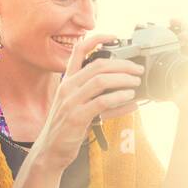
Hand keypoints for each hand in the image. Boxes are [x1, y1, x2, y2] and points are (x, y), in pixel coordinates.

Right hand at [34, 31, 144, 171]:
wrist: (50, 151)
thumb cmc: (67, 129)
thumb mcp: (78, 107)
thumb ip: (98, 96)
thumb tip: (126, 92)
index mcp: (67, 81)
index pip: (79, 51)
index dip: (97, 39)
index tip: (115, 36)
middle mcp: (67, 87)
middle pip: (97, 65)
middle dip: (122, 64)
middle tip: (137, 68)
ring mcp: (71, 101)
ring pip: (100, 80)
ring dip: (123, 79)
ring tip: (136, 82)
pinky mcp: (77, 117)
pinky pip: (101, 102)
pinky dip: (119, 98)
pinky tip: (130, 98)